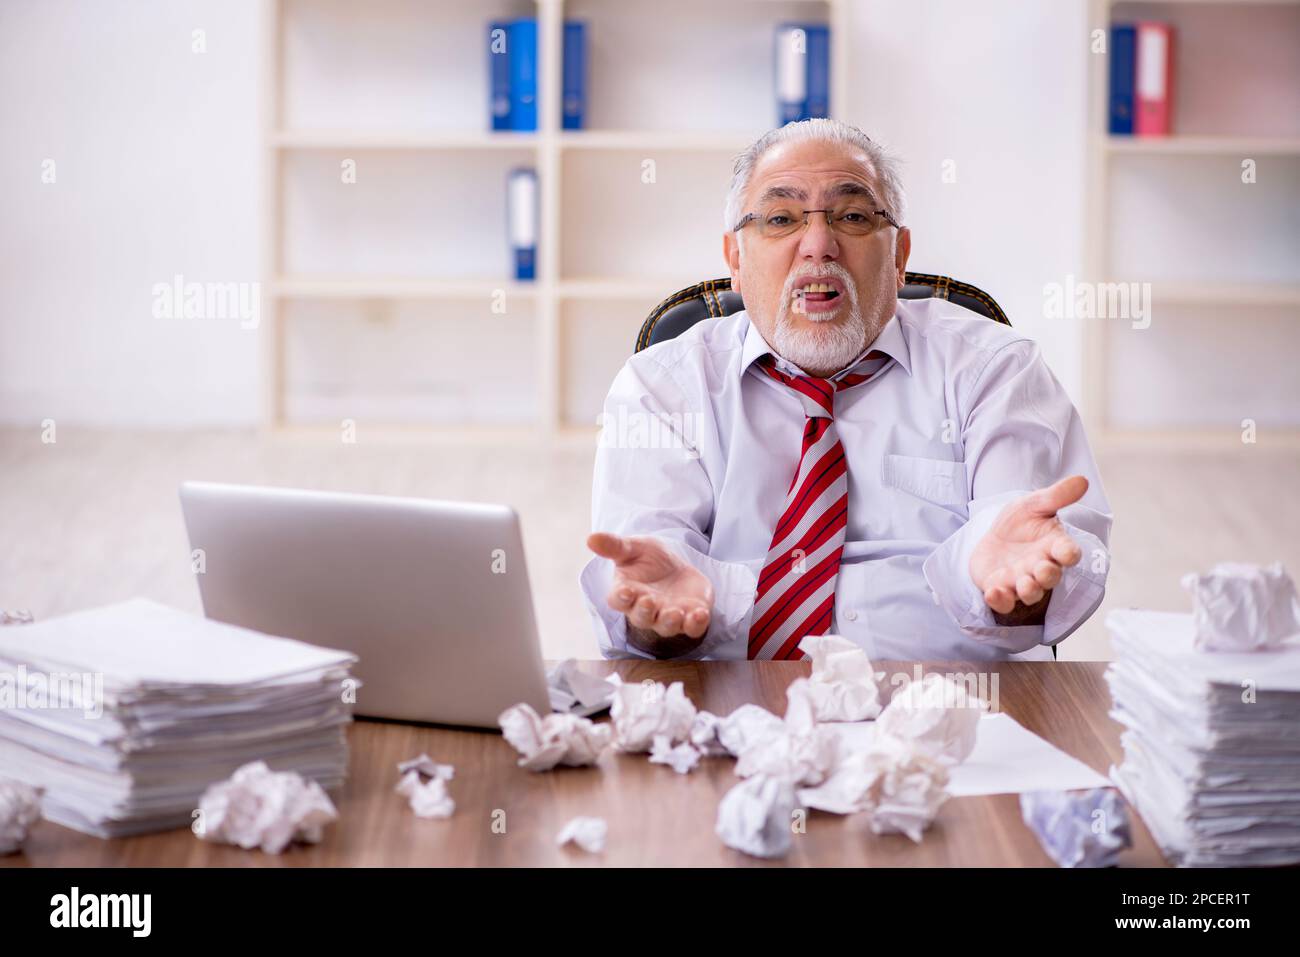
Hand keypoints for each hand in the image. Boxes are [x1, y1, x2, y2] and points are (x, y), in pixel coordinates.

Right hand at [587, 532, 712, 639]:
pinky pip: (692, 628)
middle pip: (641, 617)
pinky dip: (696, 623)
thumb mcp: (633, 548)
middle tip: (649, 601)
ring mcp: (668, 616)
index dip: (621, 597)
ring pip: (666, 626)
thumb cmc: (648, 560)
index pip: (618, 600)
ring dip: (670, 621)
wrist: (675, 568)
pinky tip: (700, 613)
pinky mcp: (690, 618)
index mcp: (626, 593)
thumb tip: (590, 538)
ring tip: (676, 612)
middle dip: (645, 611)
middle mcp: (646, 610)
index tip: (625, 591)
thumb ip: (614, 546)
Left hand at [969, 476, 1087, 615]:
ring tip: (1024, 583)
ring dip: (1029, 590)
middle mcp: (1041, 566)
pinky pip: (1004, 601)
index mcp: (1054, 546)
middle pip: (1051, 577)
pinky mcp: (1000, 589)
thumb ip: (1056, 496)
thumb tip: (1082, 480)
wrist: (995, 538)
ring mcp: (1021, 580)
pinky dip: (1000, 600)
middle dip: (1048, 575)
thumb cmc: (1021, 522)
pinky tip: (992, 593)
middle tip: (1042, 569)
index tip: (1067, 552)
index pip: (1069, 553)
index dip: (1069, 554)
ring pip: (1031, 593)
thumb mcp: (1034, 504)